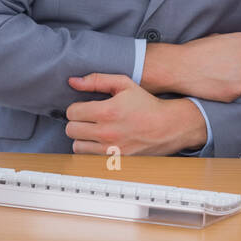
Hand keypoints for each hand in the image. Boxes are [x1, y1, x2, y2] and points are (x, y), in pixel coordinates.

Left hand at [65, 73, 206, 155]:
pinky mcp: (115, 160)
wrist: (169, 126)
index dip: (77, 108)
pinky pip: (89, 158)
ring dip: (82, 138)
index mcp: (107, 111)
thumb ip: (97, 80)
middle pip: (71, 129)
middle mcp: (107, 132)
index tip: (86, 108)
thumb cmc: (147, 104)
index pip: (72, 112)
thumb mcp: (125, 84)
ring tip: (94, 131)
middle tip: (89, 119)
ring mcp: (111, 149)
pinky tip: (101, 142)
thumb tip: (73, 81)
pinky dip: (91, 150)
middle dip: (77, 122)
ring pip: (77, 146)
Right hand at [143, 32, 240, 101]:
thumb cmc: (197, 51)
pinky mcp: (238, 90)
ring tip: (218, 77)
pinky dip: (230, 91)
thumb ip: (239, 40)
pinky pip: (239, 92)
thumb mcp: (219, 38)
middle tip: (224, 71)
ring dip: (237, 81)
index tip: (238, 63)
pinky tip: (216, 85)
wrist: (181, 67)